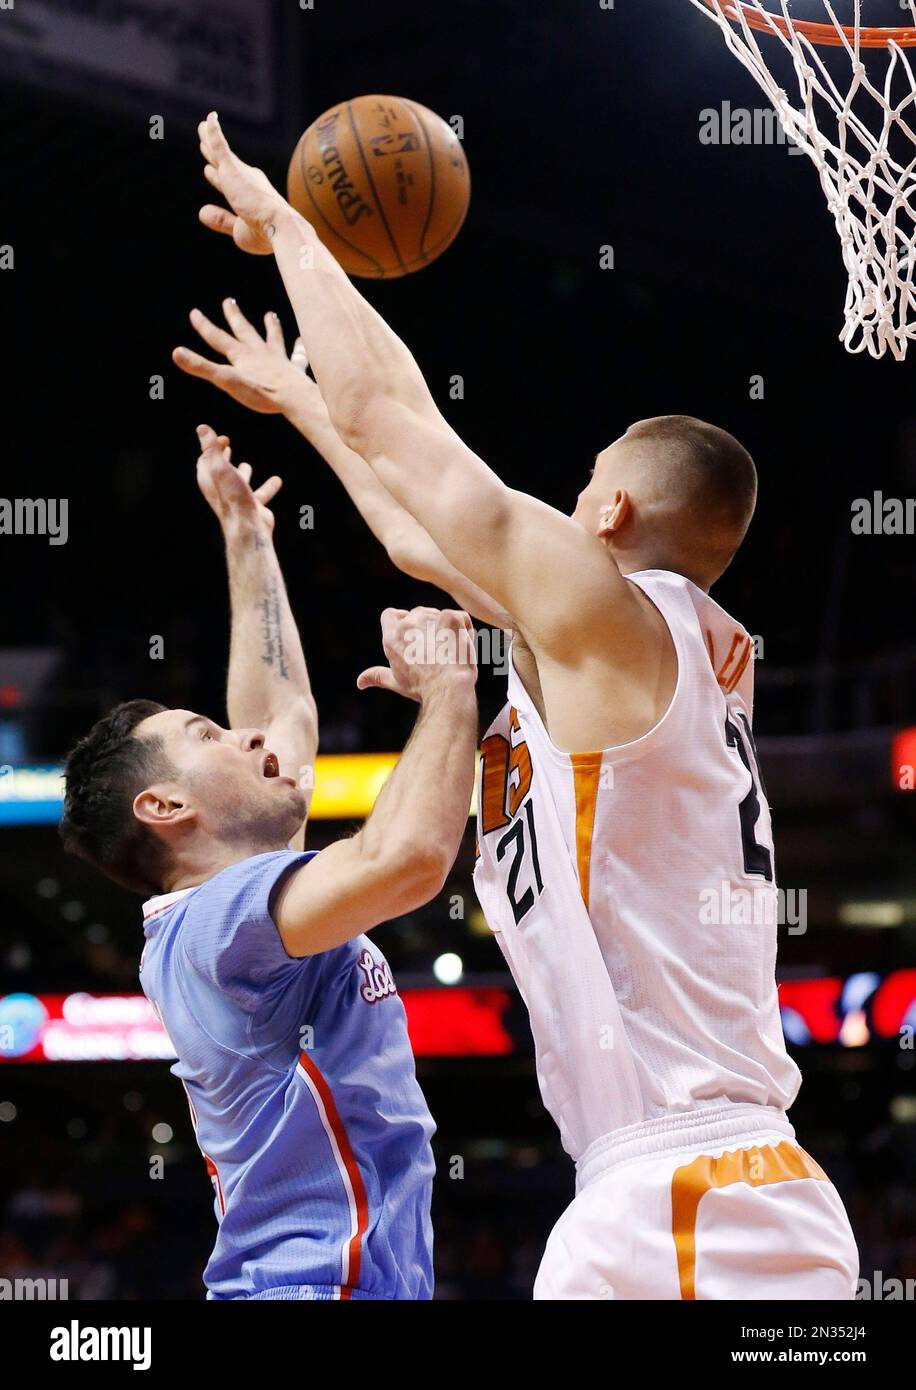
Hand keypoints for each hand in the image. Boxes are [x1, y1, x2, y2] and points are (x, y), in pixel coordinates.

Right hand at [174, 299, 322, 416]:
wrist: (295, 399)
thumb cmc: (261, 393)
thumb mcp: (226, 381)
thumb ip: (202, 367)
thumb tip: (176, 352)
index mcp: (241, 355)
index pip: (218, 338)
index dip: (204, 326)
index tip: (195, 312)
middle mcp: (259, 352)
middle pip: (245, 331)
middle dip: (234, 317)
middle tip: (229, 301)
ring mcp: (278, 360)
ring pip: (273, 338)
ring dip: (270, 327)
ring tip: (270, 315)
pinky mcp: (295, 370)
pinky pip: (298, 356)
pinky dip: (300, 348)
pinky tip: (303, 341)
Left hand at [195, 424, 281, 535]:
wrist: (248, 526)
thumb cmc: (233, 497)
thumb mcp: (220, 467)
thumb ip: (211, 447)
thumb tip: (202, 427)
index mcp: (209, 480)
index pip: (205, 459)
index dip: (212, 446)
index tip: (225, 438)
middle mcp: (220, 489)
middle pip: (219, 469)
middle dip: (222, 456)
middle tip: (228, 444)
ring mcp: (236, 498)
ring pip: (238, 482)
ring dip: (242, 472)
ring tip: (247, 464)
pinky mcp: (252, 506)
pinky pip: (260, 493)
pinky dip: (267, 486)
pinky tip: (277, 480)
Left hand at [198, 111, 286, 254]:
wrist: (280, 227)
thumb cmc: (265, 234)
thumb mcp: (237, 229)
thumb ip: (220, 219)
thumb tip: (201, 212)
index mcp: (251, 196)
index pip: (229, 184)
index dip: (218, 177)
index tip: (209, 170)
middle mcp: (248, 180)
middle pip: (225, 163)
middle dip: (213, 153)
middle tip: (204, 141)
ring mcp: (240, 173)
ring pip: (219, 151)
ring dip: (210, 138)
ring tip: (202, 126)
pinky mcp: (233, 169)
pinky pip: (220, 145)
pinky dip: (214, 132)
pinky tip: (209, 118)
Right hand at [357, 607, 477, 702]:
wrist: (447, 689)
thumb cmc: (422, 687)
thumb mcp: (397, 682)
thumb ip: (378, 676)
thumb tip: (360, 682)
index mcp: (392, 636)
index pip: (390, 615)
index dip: (402, 622)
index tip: (413, 637)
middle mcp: (407, 622)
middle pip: (418, 614)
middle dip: (428, 628)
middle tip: (437, 652)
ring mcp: (429, 618)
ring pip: (440, 616)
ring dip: (446, 630)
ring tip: (450, 653)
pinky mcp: (450, 617)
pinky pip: (460, 617)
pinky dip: (464, 629)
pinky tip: (462, 647)